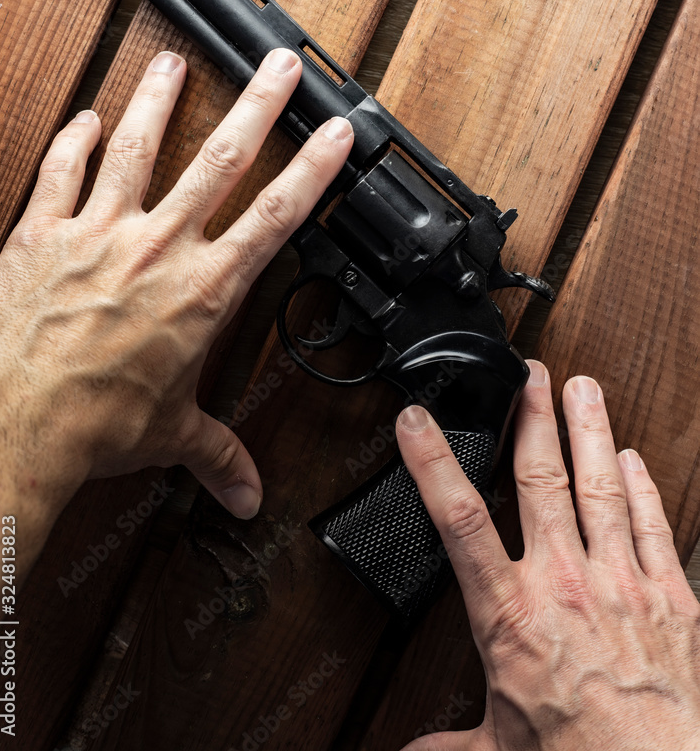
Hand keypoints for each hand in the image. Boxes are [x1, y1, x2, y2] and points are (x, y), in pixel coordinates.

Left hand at [0, 48, 352, 627]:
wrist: (7, 422)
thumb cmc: (91, 426)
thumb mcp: (168, 436)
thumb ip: (215, 455)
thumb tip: (246, 496)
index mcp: (202, 291)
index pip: (276, 217)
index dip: (314, 170)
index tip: (336, 133)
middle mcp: (157, 248)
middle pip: (221, 160)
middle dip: (259, 106)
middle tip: (279, 65)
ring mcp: (98, 231)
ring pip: (139, 146)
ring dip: (159, 99)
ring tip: (174, 62)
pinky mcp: (43, 232)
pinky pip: (63, 172)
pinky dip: (76, 140)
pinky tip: (88, 117)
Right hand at [396, 361, 699, 750]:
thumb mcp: (497, 750)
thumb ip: (446, 744)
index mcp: (510, 613)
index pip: (459, 519)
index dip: (433, 462)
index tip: (417, 421)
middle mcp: (564, 583)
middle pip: (540, 479)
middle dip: (531, 418)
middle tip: (528, 374)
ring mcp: (621, 583)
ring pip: (600, 486)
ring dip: (589, 431)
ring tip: (583, 388)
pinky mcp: (669, 596)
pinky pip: (652, 525)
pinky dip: (642, 486)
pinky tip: (632, 459)